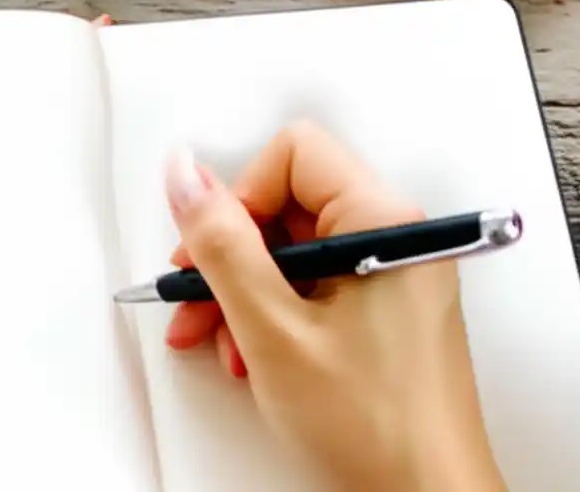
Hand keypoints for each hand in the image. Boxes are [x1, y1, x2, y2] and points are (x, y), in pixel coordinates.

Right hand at [163, 121, 504, 491]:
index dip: (240, 198)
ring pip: (289, 250)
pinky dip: (270, 314)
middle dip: (229, 256)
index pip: (293, 154)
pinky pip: (310, 285)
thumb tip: (185, 176)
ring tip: (222, 342)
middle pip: (285, 205)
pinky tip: (251, 355)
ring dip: (241, 293)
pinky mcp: (381, 308)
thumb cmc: (375, 426)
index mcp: (383, 222)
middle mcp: (395, 237)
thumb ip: (222, 244)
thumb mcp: (272, 327)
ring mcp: (390, 274)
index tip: (210, 247)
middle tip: (198, 299)